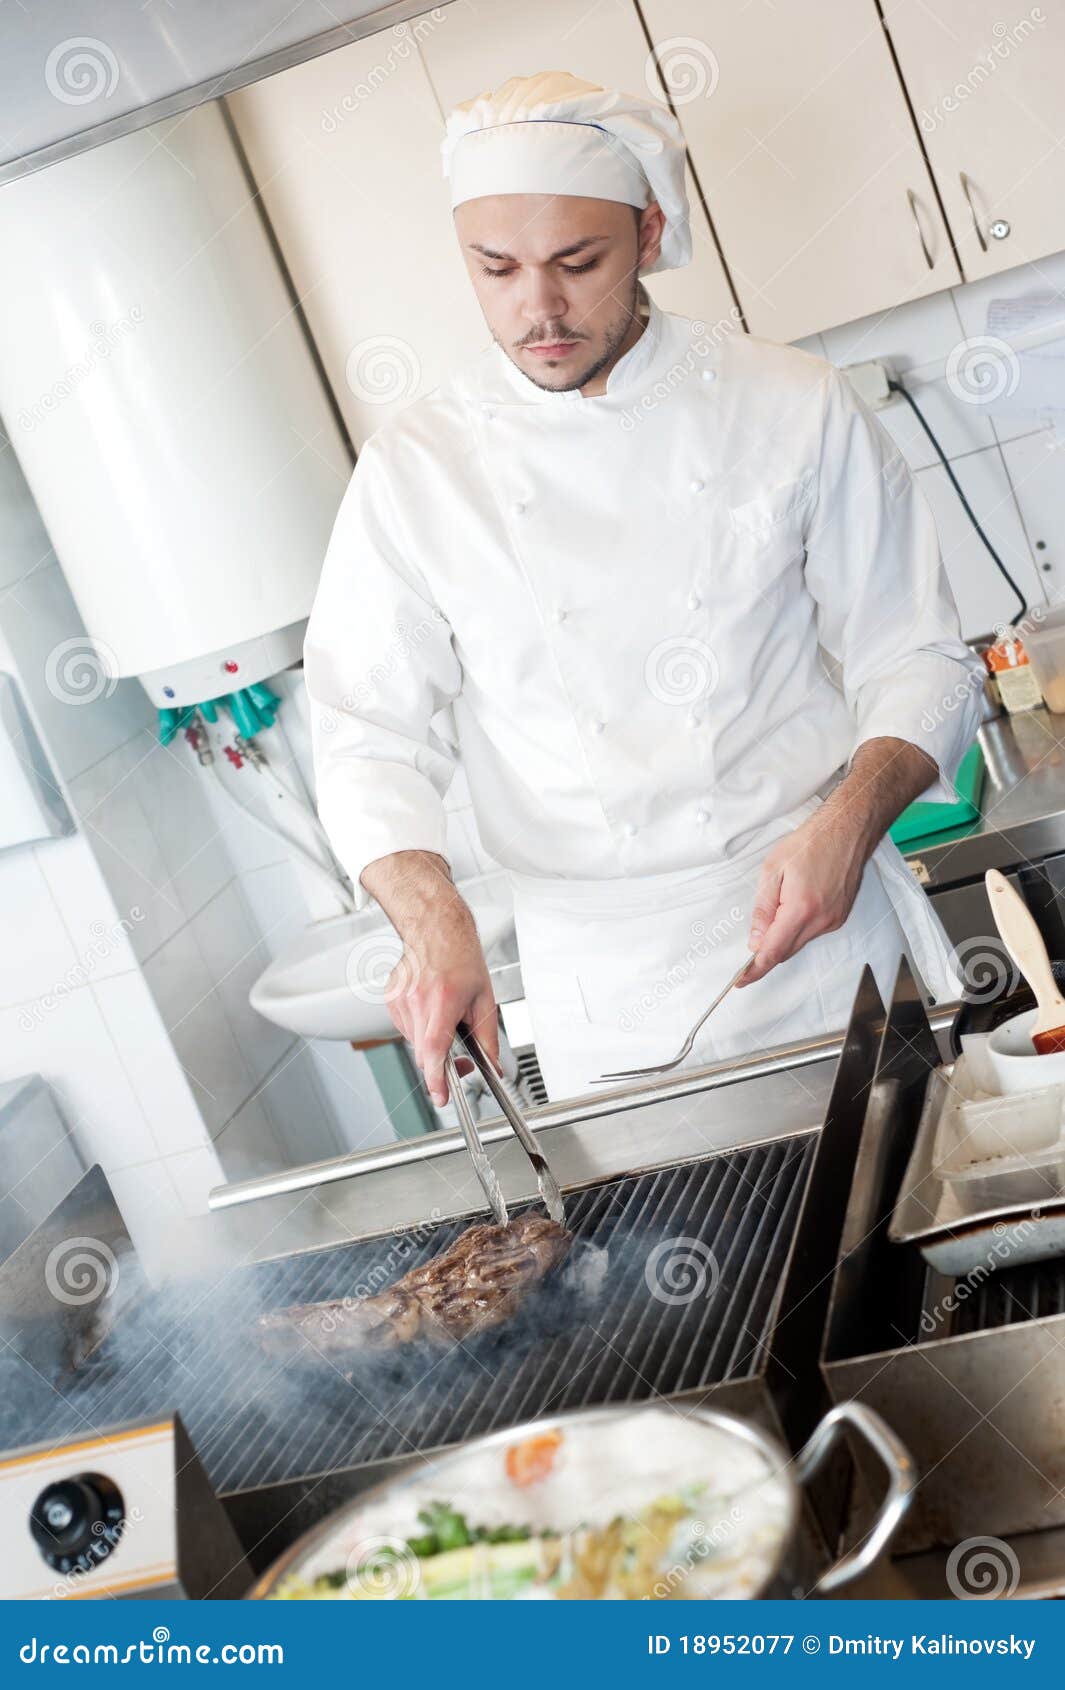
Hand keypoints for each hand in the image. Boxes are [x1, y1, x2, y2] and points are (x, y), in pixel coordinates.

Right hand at [385, 905, 499, 1106]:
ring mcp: (400, 1000)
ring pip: (414, 1042)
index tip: (441, 1096)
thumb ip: (488, 1038)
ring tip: (444, 1017)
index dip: (438, 1078)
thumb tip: (494, 1066)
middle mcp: (418, 1001)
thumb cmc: (461, 957)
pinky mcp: (391, 999)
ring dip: (429, 1042)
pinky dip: (418, 1028)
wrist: (435, 929)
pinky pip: (404, 1028)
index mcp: (444, 1000)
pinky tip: (429, 1008)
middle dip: (440, 1064)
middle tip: (458, 1061)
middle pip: (424, 1053)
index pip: (435, 1049)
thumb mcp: (484, 999)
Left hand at [740, 805, 867, 986]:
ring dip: (783, 937)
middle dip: (766, 953)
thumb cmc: (811, 844)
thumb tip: (755, 939)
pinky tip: (794, 907)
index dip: (755, 970)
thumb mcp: (773, 870)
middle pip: (786, 951)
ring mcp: (834, 920)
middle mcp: (821, 920)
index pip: (773, 951)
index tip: (740, 981)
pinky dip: (798, 929)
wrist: (847, 831)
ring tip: (777, 908)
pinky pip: (812, 933)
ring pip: (799, 943)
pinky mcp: (840, 917)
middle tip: (748, 951)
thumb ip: (763, 908)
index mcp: (801, 909)